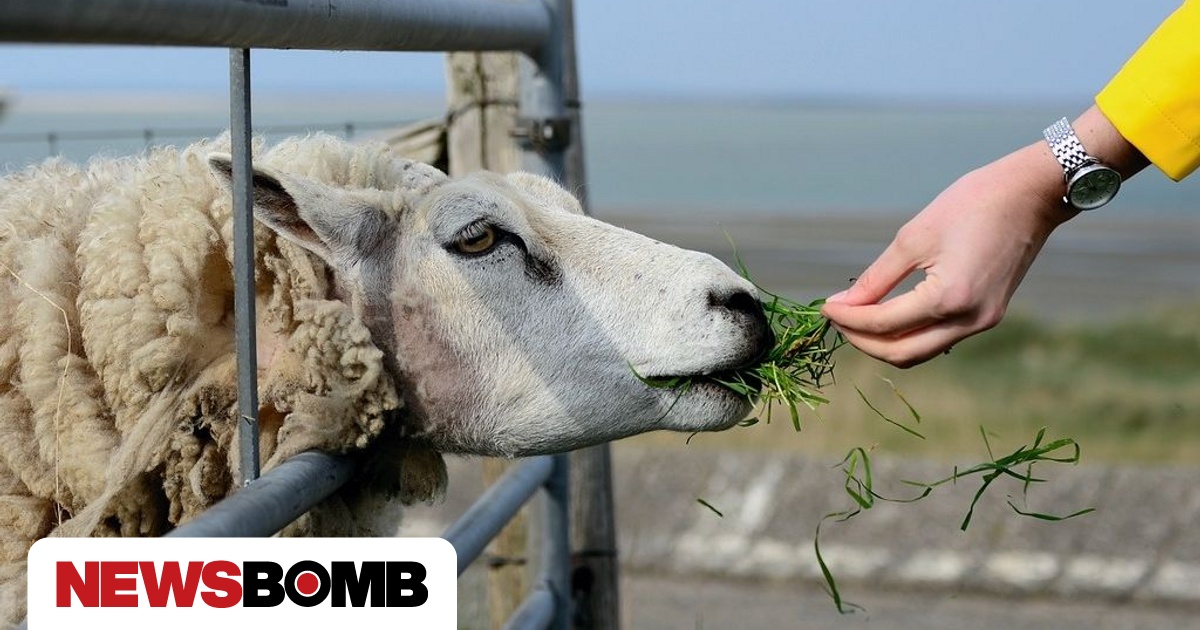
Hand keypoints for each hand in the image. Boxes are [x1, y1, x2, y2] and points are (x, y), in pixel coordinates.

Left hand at [820, 106, 1146, 367]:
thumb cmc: (972, 204)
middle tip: (837, 318)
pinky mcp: (988, 316)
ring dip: (885, 342)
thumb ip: (876, 278)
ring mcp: (983, 322)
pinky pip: (939, 339)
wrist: (1031, 194)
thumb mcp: (914, 237)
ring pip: (921, 352)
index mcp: (950, 298)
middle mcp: (970, 320)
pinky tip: (889, 315)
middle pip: (901, 353)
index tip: (824, 307)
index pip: (884, 325)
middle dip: (862, 341)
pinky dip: (910, 334)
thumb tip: (843, 305)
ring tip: (857, 318)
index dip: (848, 319)